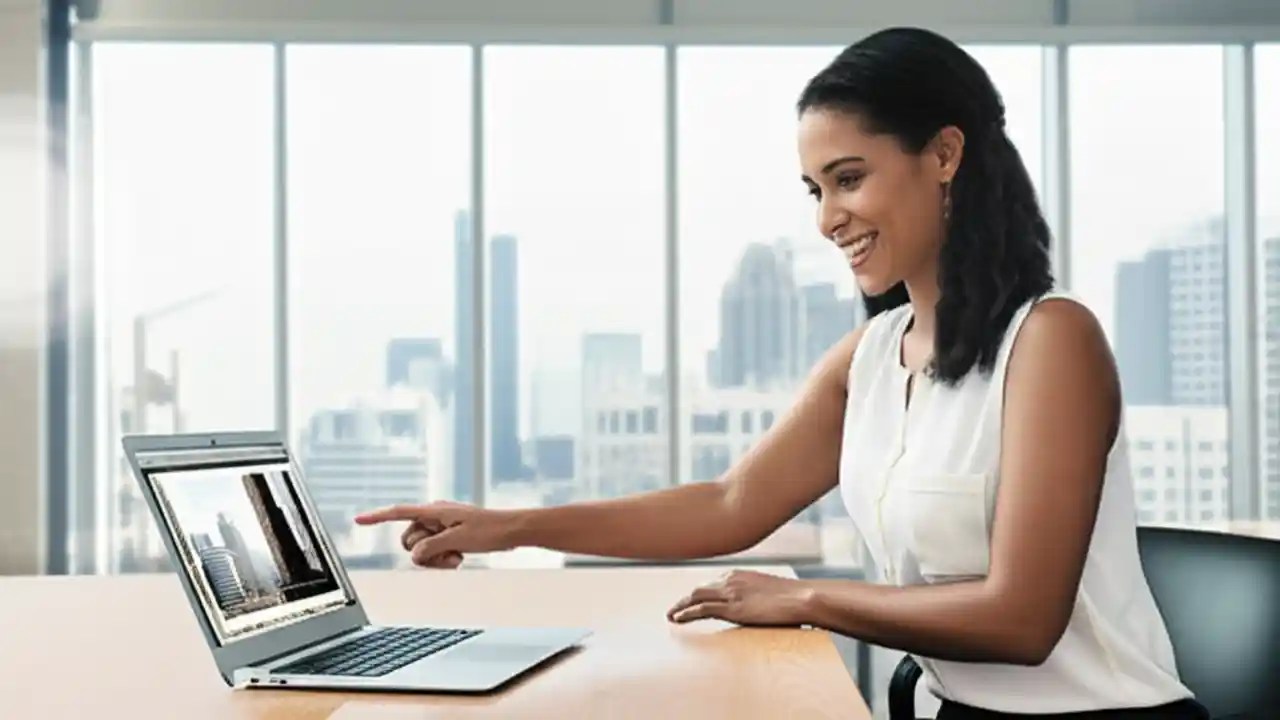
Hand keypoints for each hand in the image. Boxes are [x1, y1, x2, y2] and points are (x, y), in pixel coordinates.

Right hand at [353, 502, 519, 568]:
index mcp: (435, 511)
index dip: (377, 517)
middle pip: (409, 540)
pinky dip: (443, 559)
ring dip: (436, 559)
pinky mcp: (449, 536)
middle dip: (424, 553)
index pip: (399, 512)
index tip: (358, 520)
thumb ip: (431, 547)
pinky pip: (433, 552)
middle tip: (449, 555)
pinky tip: (459, 558)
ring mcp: (441, 527)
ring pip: (421, 549)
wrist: (512, 531)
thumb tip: (414, 554)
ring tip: (457, 557)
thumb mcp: (458, 540)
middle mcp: (434, 517)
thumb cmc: (490, 530)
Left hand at [667, 570, 813, 625]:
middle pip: (700, 588)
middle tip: (675, 608)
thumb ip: (760, 597)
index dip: (700, 594)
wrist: (802, 597)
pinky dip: (687, 613)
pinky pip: (702, 610)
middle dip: (685, 599)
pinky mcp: (732, 609)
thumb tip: (763, 606)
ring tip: (671, 615)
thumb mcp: (772, 593)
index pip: (713, 584)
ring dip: (680, 606)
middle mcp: (731, 580)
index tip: (692, 600)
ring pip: (696, 597)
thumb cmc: (794, 598)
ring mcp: (731, 593)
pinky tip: (677, 619)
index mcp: (740, 575)